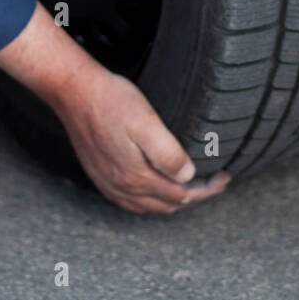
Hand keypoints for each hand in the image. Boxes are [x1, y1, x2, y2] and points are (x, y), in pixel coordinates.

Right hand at [54, 64, 230, 214]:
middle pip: (168, 204)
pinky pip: (130, 202)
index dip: (208, 188)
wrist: (73, 92)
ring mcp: (108, 184)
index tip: (225, 176)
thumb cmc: (110, 101)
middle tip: (215, 181)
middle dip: (195, 195)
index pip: (182, 194)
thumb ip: (168, 152)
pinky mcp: (100, 176)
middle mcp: (122, 187)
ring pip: (149, 207)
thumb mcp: (145, 121)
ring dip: (173, 200)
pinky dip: (150, 202)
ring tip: (192, 187)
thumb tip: (188, 177)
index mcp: (136, 177)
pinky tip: (155, 191)